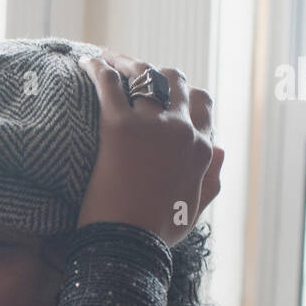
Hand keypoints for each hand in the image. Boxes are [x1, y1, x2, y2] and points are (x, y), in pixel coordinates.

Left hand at [77, 49, 214, 245]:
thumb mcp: (196, 209)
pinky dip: (97, 67)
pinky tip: (86, 62)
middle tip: (133, 73)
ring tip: (107, 60)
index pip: (201, 103)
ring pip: (143, 75)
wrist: (126, 245)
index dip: (182, 93)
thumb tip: (220, 149)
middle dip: (155, 72)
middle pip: (174, 80)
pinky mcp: (119, 127)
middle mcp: (182, 131)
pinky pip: (108, 83)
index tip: (163, 94)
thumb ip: (212, 178)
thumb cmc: (157, 234)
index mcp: (202, 149)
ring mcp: (152, 126)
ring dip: (124, 62)